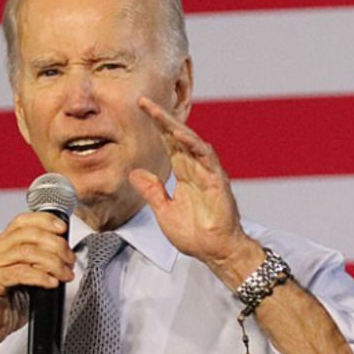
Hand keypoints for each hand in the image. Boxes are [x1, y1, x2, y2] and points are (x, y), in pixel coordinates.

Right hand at [0, 212, 74, 350]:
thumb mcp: (27, 279)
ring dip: (53, 262)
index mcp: (1, 245)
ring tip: (65, 273)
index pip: (23, 221)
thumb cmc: (3, 307)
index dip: (45, 221)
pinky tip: (51, 282)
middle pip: (28, 234)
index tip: (63, 229)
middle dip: (55, 245)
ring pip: (27, 252)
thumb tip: (63, 254)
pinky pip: (20, 273)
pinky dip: (40, 276)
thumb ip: (39, 263)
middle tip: (69, 259)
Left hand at [129, 96, 261, 283]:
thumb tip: (135, 173)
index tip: (140, 108)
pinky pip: (208, 159)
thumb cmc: (195, 234)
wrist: (214, 252)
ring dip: (176, 128)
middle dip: (162, 118)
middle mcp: (195, 168)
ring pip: (192, 143)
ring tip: (160, 115)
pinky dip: (197, 146)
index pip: (168, 142)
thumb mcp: (164, 211)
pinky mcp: (218, 182)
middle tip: (143, 101)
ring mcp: (208, 173)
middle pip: (177, 136)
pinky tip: (184, 137)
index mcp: (184, 172)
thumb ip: (152, 191)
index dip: (155, 125)